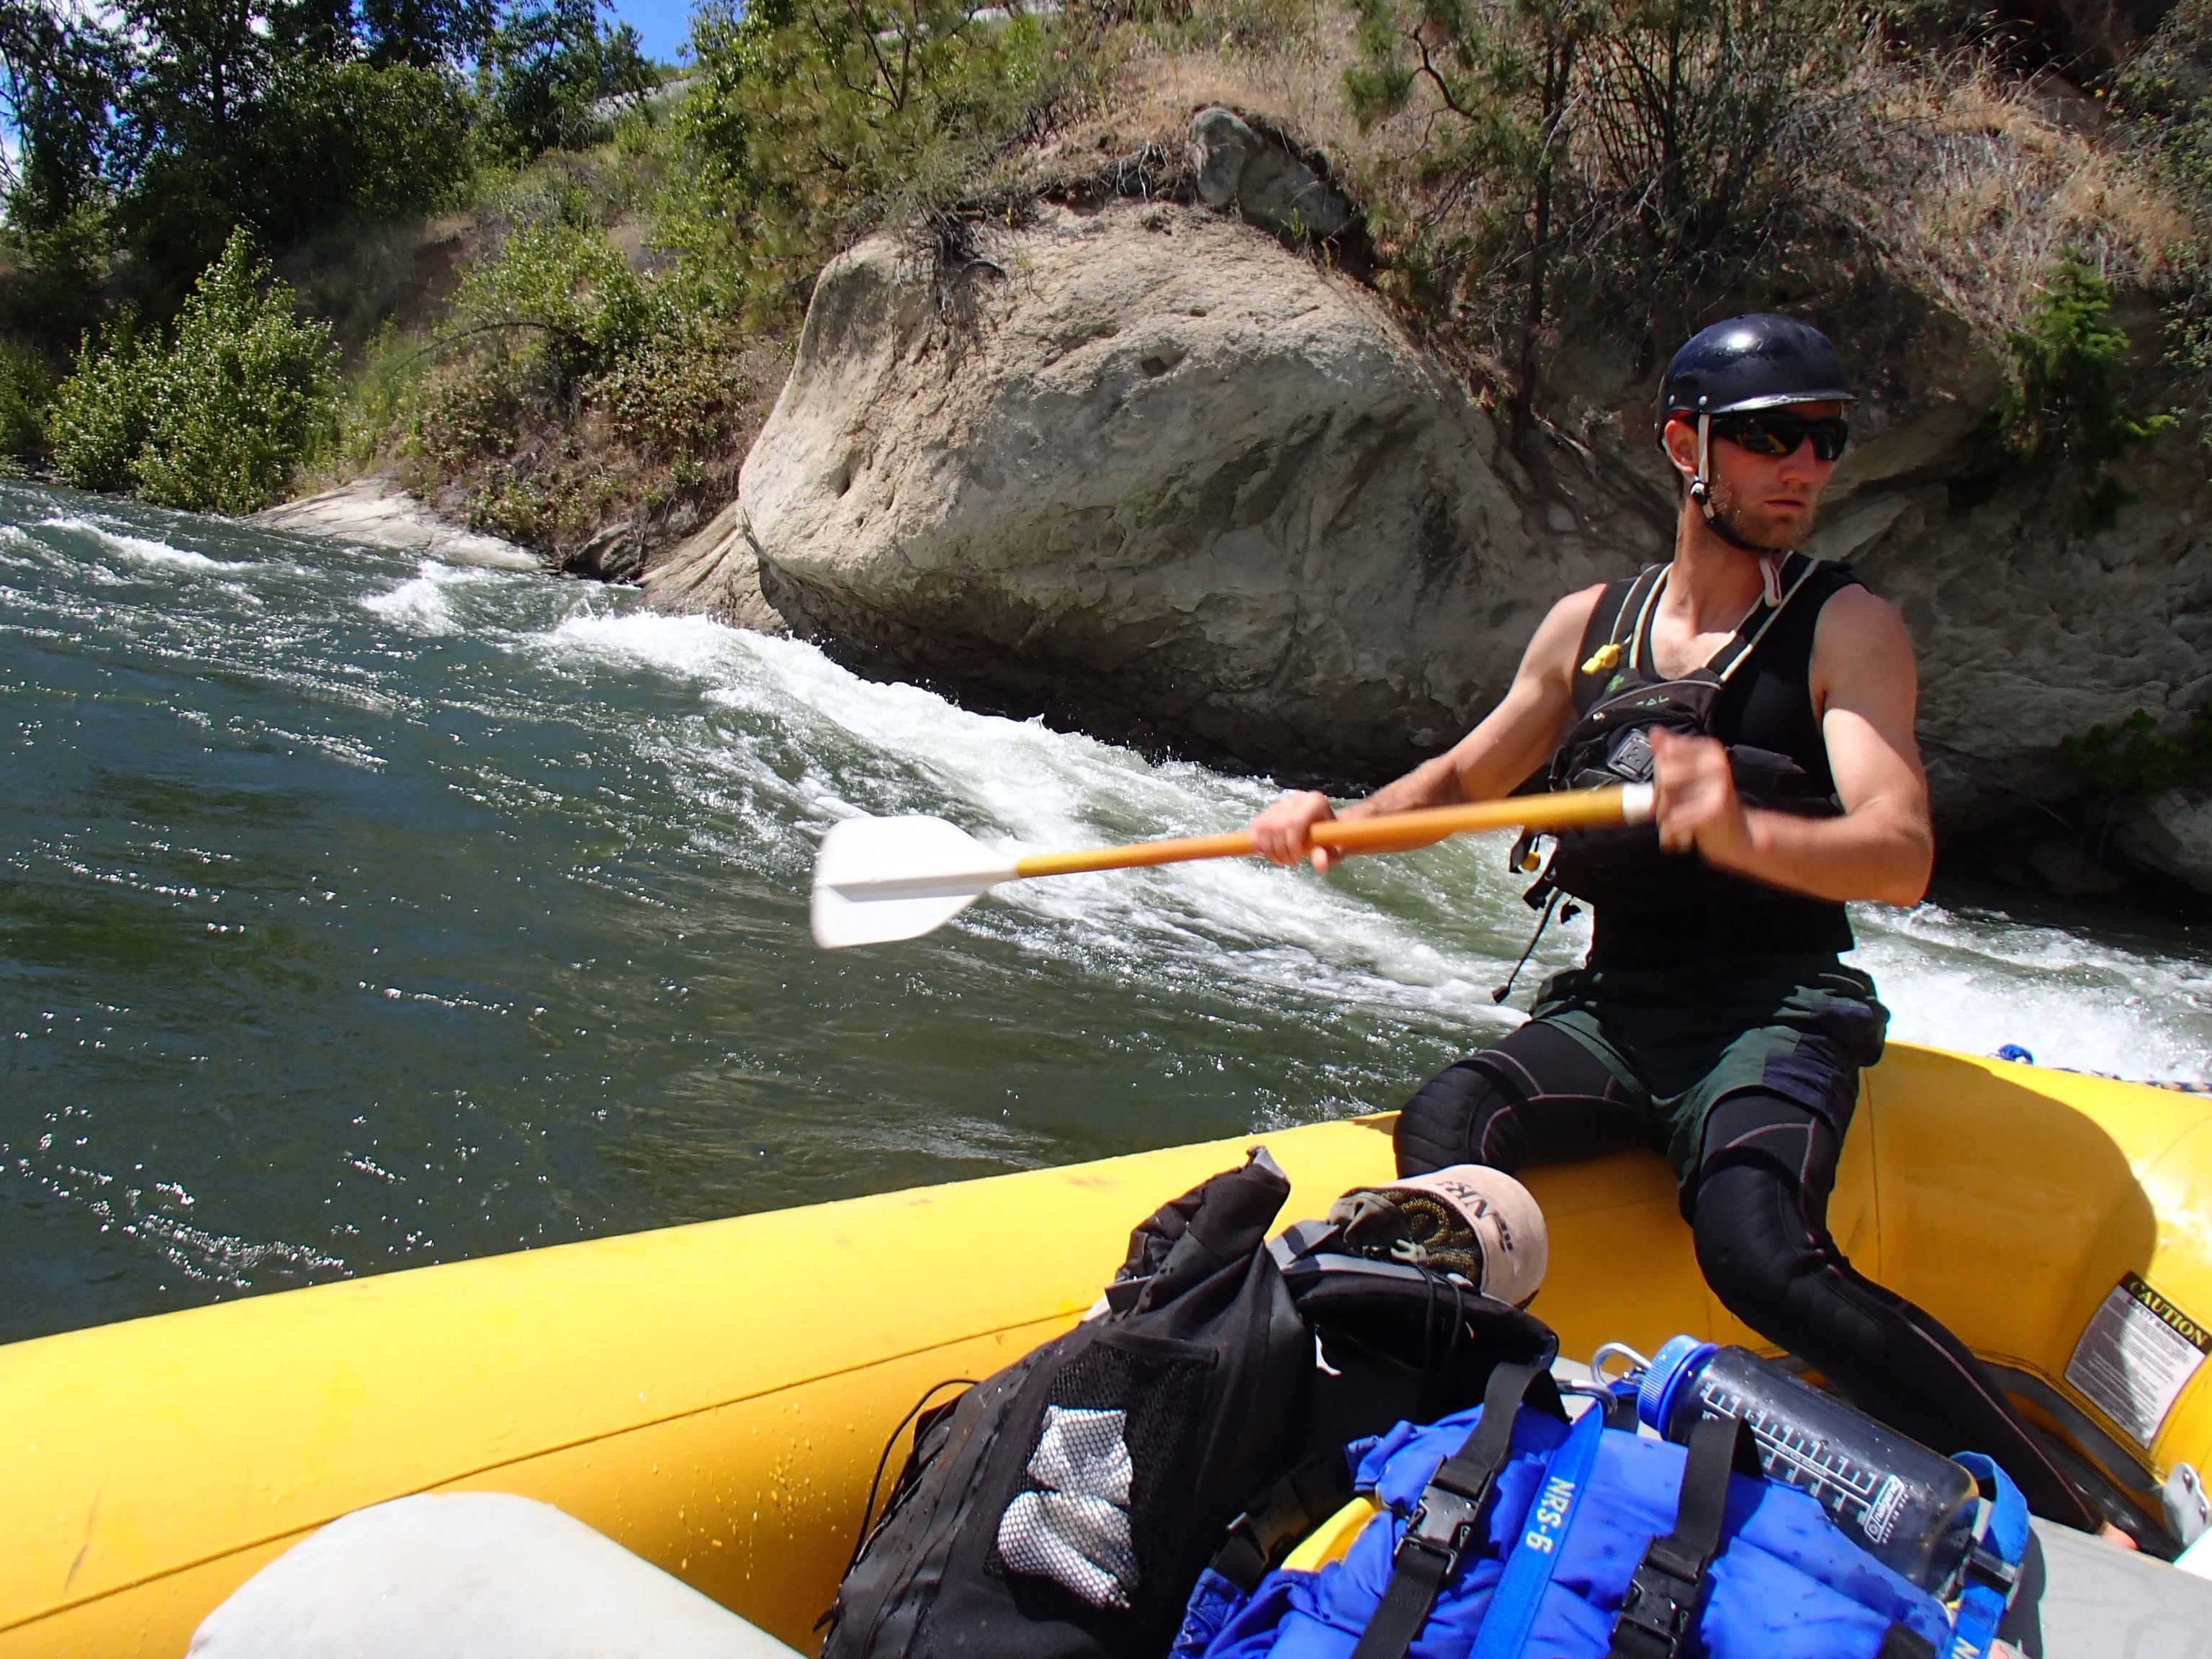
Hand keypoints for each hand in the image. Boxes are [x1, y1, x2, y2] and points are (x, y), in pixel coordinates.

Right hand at [1250, 790, 1339, 871]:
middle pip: (1277, 825)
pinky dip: (1258, 841)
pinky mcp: (1271, 809)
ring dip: (1268, 848)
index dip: (1291, 844)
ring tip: (1280, 860)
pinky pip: (1256, 824)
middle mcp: (1297, 798)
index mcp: (1315, 802)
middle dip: (1280, 850)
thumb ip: (1326, 856)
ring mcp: (1282, 802)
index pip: (1294, 822)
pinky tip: (1267, 852)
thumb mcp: (1333, 851)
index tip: (1297, 859)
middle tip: (1289, 863)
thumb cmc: (1330, 840)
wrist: (1324, 829)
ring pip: (1264, 825)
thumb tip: (1319, 865)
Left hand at [1650, 728, 1753, 868]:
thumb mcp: (1693, 774)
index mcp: (1710, 750)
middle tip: (1666, 809)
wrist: (1741, 835)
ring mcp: (1717, 785)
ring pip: (1667, 797)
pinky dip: (1670, 831)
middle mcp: (1716, 763)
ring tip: (1673, 821)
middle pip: (1664, 774)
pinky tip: (1677, 834)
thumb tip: (1655, 732)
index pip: (1666, 752)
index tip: (1665, 786)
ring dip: (1664, 814)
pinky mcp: (1716, 809)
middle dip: (1659, 795)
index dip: (1659, 773)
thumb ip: (1672, 753)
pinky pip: (1674, 819)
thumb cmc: (1712, 804)